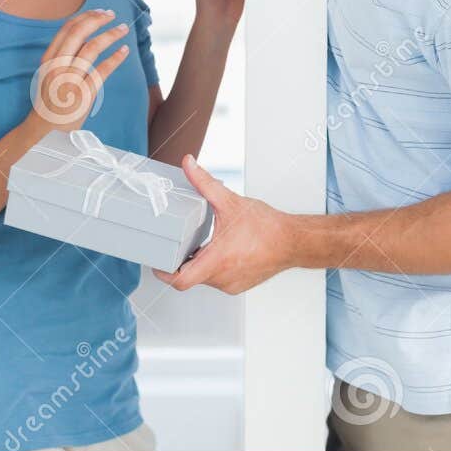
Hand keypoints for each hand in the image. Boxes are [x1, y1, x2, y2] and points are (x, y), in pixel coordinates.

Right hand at [27, 9, 131, 130]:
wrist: (45, 132)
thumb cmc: (51, 102)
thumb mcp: (49, 75)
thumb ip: (63, 57)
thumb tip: (86, 35)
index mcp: (48, 60)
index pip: (66, 30)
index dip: (85, 17)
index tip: (99, 12)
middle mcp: (57, 68)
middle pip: (78, 34)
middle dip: (98, 19)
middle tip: (112, 15)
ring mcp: (70, 81)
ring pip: (92, 48)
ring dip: (110, 35)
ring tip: (123, 29)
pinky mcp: (84, 95)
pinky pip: (102, 71)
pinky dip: (115, 58)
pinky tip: (124, 51)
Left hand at [153, 156, 296, 294]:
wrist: (293, 241)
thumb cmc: (268, 227)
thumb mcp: (230, 201)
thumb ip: (204, 183)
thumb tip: (189, 165)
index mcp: (217, 260)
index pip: (180, 280)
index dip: (164, 272)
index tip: (157, 262)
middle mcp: (222, 278)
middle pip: (190, 276)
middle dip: (183, 259)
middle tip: (180, 243)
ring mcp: (231, 284)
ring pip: (204, 277)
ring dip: (200, 262)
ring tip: (203, 243)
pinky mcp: (238, 285)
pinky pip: (217, 278)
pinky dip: (214, 266)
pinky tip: (220, 249)